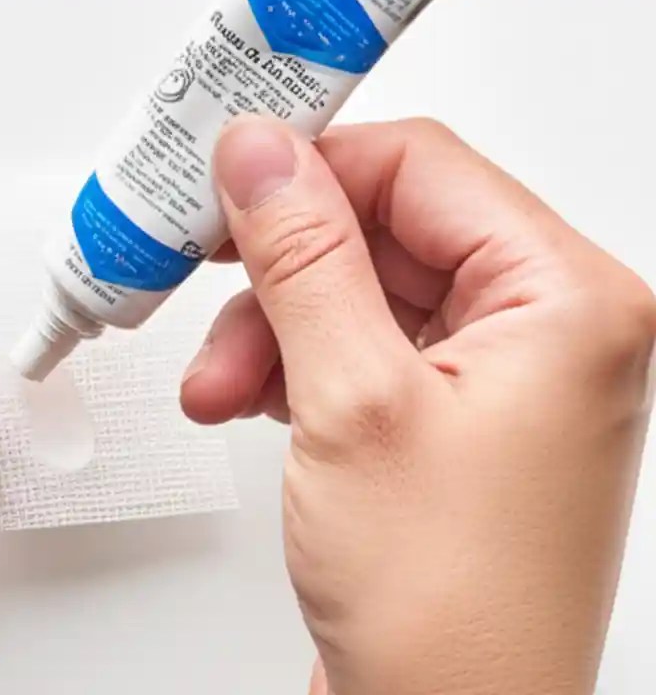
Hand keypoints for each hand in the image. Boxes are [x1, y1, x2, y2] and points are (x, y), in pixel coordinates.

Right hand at [183, 117, 654, 693]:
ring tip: (220, 381)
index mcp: (568, 303)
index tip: (223, 174)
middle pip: (384, 231)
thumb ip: (302, 259)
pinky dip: (292, 365)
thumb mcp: (352, 403)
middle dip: (278, 269)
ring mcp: (498, 382)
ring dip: (273, 326)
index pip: (422, 168)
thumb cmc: (448, 612)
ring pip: (359, 292)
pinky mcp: (450, 424)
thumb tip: (261, 156)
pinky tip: (245, 396)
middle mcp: (546, 332)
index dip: (312, 165)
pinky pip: (360, 351)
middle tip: (199, 273)